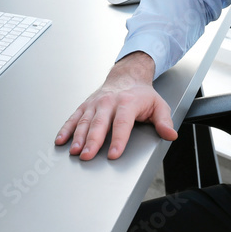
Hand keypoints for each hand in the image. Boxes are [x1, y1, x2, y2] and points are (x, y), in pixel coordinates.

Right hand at [55, 52, 177, 160]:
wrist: (126, 75)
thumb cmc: (142, 94)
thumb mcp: (158, 105)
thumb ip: (164, 121)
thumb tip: (170, 134)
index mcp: (127, 102)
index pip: (122, 123)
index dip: (118, 140)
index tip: (114, 154)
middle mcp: (109, 102)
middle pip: (99, 124)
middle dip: (93, 141)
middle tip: (87, 156)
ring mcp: (95, 104)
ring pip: (84, 121)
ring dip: (78, 137)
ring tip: (74, 151)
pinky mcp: (86, 106)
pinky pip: (74, 118)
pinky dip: (66, 129)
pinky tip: (61, 140)